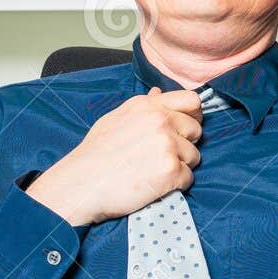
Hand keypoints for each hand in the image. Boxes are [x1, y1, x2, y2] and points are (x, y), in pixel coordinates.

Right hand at [25, 87, 202, 225]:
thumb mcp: (114, 119)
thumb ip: (143, 105)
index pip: (191, 101)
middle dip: (185, 144)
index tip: (184, 129)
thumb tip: (159, 93)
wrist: (81, 184)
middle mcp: (160, 121)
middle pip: (196, 130)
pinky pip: (188, 177)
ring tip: (152, 172)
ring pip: (194, 156)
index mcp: (148, 106)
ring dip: (179, 166)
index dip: (192, 116)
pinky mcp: (171, 170)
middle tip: (160, 157)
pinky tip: (154, 185)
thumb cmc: (94, 155)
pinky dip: (175, 185)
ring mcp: (167, 145)